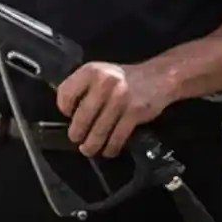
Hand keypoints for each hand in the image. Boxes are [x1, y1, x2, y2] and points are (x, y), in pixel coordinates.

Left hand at [56, 61, 175, 157]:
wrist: (158, 77)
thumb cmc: (123, 79)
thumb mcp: (100, 73)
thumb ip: (84, 87)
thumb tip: (68, 113)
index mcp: (90, 71)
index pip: (66, 93)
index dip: (64, 108)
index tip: (67, 116)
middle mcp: (104, 83)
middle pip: (82, 116)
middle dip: (76, 133)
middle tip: (76, 139)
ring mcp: (120, 98)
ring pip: (99, 130)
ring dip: (91, 145)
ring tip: (88, 149)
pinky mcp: (134, 113)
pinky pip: (117, 136)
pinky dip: (111, 147)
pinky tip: (108, 150)